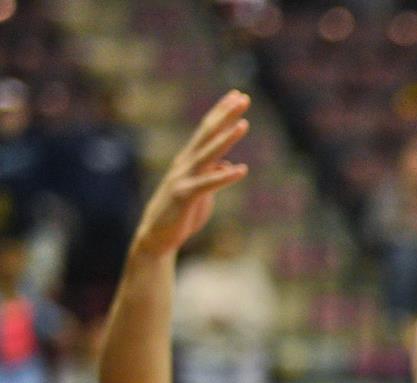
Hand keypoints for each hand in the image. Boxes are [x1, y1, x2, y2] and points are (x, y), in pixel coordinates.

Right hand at [130, 92, 251, 260]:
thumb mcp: (202, 191)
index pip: (208, 131)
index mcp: (190, 160)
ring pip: (207, 154)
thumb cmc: (181, 214)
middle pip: (208, 134)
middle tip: (242, 97)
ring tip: (244, 124)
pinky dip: (224, 177)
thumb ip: (212, 174)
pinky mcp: (184, 196)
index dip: (223, 113)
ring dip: (226, 139)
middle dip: (225, 115)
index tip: (238, 95)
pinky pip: (207, 185)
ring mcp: (183, 178)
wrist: (157, 238)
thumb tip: (227, 164)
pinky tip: (241, 170)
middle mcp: (185, 164)